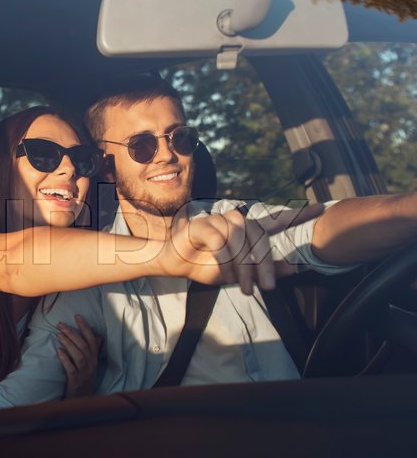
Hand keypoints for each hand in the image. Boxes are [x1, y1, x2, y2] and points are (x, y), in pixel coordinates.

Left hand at [56, 315, 101, 398]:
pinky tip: (58, 350)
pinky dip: (65, 359)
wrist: (82, 401)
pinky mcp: (76, 382)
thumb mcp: (91, 365)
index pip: (92, 340)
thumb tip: (98, 336)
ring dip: (68, 343)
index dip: (85, 327)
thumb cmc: (85, 379)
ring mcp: (84, 373)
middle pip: (83, 346)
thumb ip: (94, 350)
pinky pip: (71, 369)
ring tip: (58, 334)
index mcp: (94, 359)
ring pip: (78, 355)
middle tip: (61, 324)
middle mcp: (91, 365)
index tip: (77, 316)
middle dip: (72, 333)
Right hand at [162, 203, 324, 293]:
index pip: (276, 220)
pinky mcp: (202, 225)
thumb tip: (294, 269)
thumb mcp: (240, 273)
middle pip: (259, 237)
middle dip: (265, 265)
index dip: (298, 215)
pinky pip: (220, 241)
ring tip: (241, 287)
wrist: (176, 265)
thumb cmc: (207, 266)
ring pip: (240, 239)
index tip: (321, 209)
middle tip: (267, 288)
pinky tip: (225, 275)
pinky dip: (225, 260)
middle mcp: (236, 221)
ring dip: (243, 266)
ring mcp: (219, 220)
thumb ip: (265, 270)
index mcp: (248, 232)